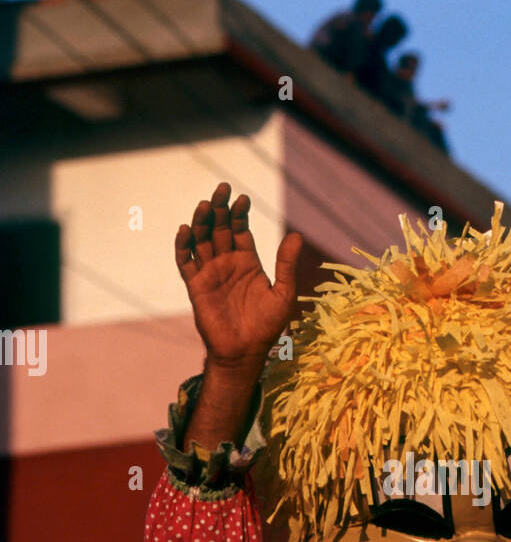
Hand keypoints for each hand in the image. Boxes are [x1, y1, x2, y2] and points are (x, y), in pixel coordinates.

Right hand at [175, 183, 301, 369]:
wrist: (245, 352)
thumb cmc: (267, 326)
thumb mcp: (283, 293)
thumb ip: (287, 265)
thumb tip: (297, 235)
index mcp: (247, 262)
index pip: (239, 230)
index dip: (239, 214)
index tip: (242, 198)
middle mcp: (227, 263)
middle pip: (218, 229)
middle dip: (219, 209)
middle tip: (221, 189)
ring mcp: (210, 273)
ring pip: (201, 240)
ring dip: (201, 222)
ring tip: (205, 205)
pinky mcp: (196, 286)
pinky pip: (185, 262)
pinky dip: (183, 246)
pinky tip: (185, 230)